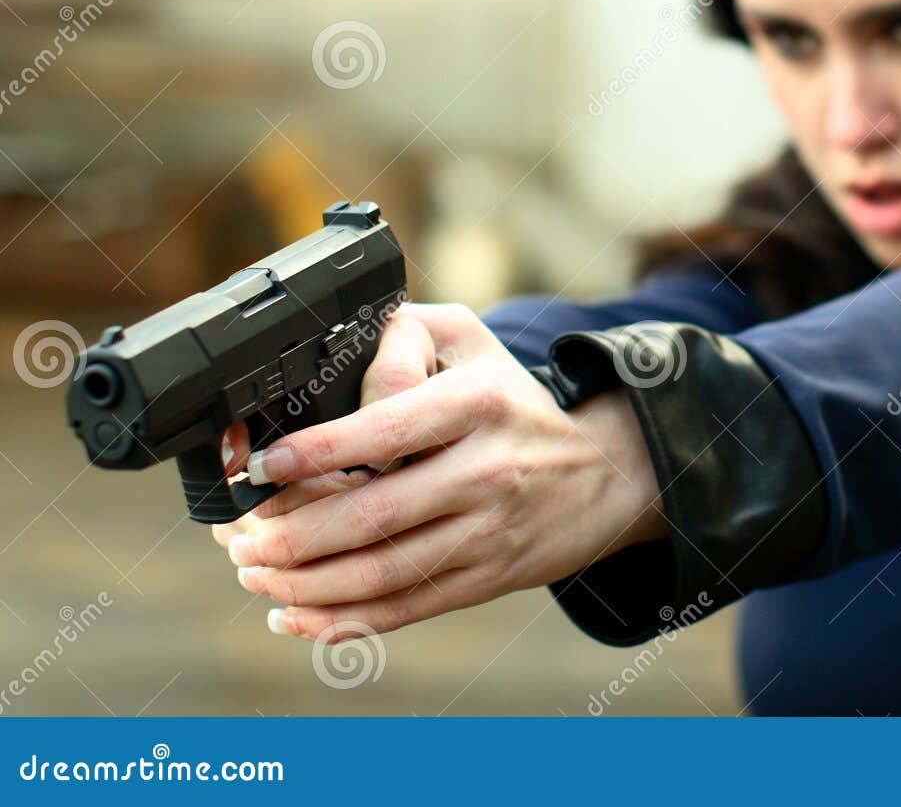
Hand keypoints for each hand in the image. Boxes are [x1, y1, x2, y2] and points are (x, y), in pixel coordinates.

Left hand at [210, 302, 665, 641]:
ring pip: (381, 573)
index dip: (315, 453)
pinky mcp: (486, 578)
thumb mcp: (471, 342)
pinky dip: (341, 621)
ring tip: (255, 572)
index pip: (387, 430)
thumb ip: (402, 335)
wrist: (604, 474)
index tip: (261, 467)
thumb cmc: (512, 403)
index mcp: (476, 405)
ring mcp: (488, 532)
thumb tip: (334, 364)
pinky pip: (405, 609)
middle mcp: (485, 471)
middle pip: (372, 517)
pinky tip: (293, 614)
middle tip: (240, 537)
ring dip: (302, 583)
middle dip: (289, 535)